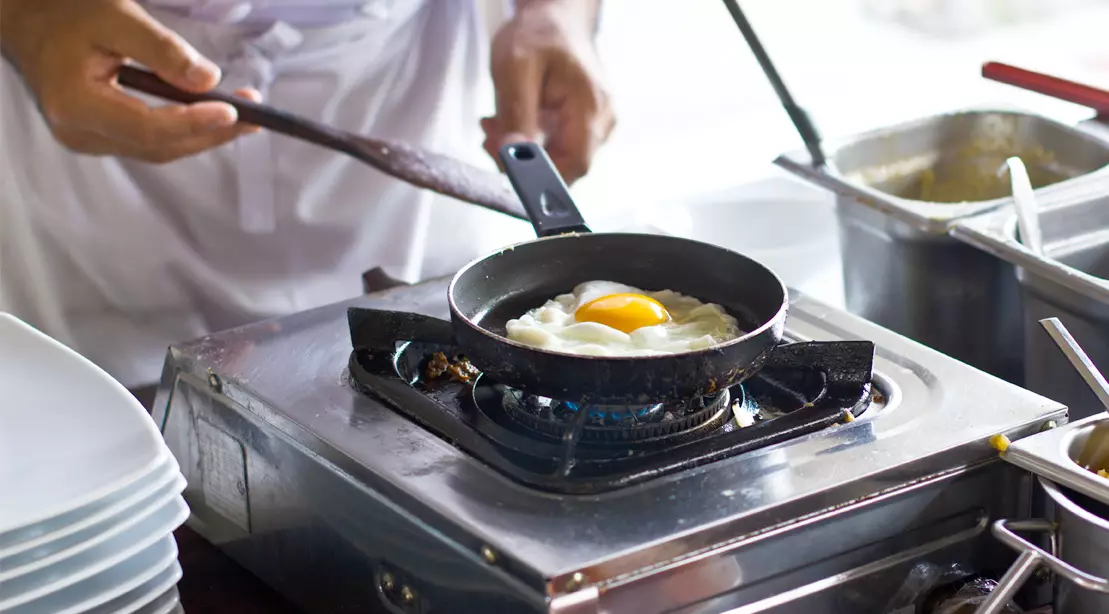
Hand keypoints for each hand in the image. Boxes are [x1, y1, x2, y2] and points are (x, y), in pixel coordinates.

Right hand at [0, 0, 259, 163]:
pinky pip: (151, 142)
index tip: (233, 109)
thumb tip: (208, 80)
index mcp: (76, 104)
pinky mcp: (102, 137)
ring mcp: (89, 140)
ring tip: (245, 115)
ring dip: (205, 135)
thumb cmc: (70, 14)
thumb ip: (161, 49)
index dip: (194, 122)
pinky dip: (186, 130)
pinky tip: (214, 117)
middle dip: (211, 133)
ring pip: (159, 149)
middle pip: (159, 146)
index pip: (146, 128)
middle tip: (256, 116)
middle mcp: (80, 133)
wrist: (32, 23)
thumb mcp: (116, 18)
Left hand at [483, 0, 614, 183]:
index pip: (575, 166)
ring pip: (557, 159)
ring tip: (497, 123)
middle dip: (524, 160)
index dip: (541, 177)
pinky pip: (556, 147)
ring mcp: (596, 124)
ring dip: (523, 149)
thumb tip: (514, 157)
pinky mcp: (584, 125)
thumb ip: (516, 115)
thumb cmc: (540, 34)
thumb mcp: (515, 69)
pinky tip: (513, 121)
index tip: (507, 164)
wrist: (556, 17)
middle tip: (491, 136)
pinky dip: (530, 141)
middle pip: (564, 166)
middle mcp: (602, 121)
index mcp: (591, 108)